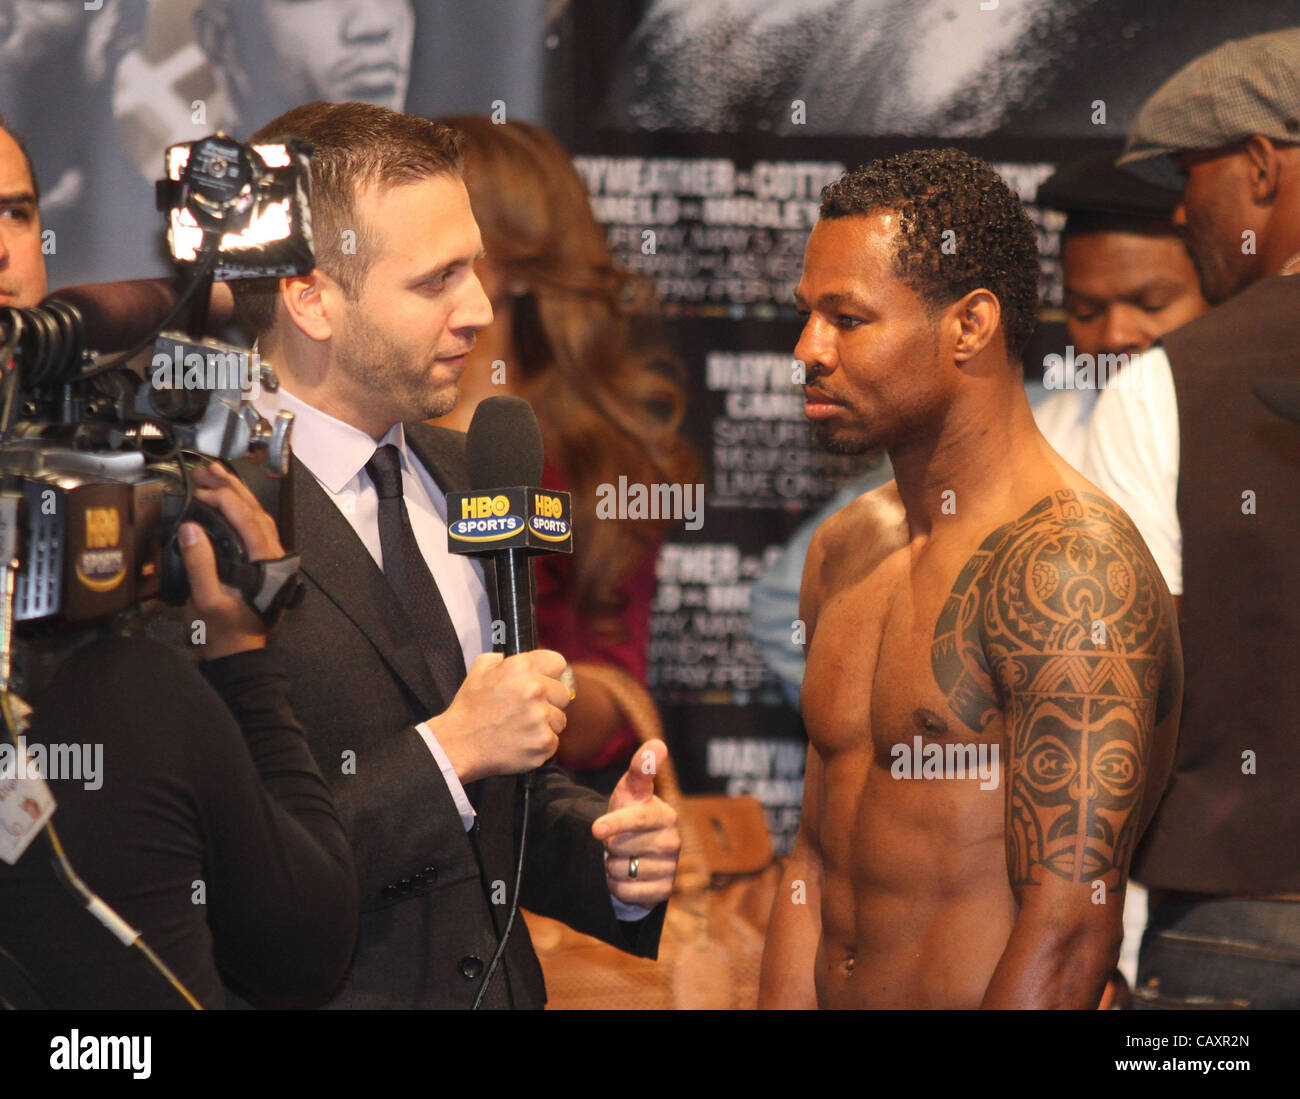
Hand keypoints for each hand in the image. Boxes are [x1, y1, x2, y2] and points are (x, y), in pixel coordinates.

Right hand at [182, 461, 286, 659]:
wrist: (238, 654)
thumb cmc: (223, 631)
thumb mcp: (206, 599)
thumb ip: (200, 564)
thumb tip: (190, 528)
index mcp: (264, 561)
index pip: (246, 517)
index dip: (222, 499)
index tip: (197, 491)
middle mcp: (273, 555)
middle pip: (255, 510)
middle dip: (231, 487)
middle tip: (207, 471)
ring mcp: (270, 558)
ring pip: (258, 516)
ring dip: (237, 494)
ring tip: (216, 476)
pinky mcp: (262, 562)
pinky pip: (255, 526)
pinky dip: (241, 509)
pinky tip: (227, 502)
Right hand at [431, 649, 571, 781]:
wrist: (458, 745)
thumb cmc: (469, 709)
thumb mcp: (480, 669)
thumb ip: (505, 659)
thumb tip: (526, 658)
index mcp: (521, 667)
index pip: (558, 662)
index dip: (550, 673)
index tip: (543, 681)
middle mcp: (534, 690)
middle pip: (563, 693)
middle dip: (549, 701)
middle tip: (526, 710)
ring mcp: (540, 718)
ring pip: (560, 719)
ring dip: (545, 724)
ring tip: (520, 727)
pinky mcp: (543, 742)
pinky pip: (553, 741)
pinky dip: (540, 744)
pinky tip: (520, 742)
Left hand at [592, 740, 679, 907]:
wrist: (636, 854)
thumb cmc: (631, 813)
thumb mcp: (631, 790)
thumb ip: (641, 768)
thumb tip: (658, 744)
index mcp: (665, 815)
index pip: (637, 819)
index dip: (615, 823)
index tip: (596, 829)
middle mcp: (672, 842)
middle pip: (621, 848)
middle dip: (610, 846)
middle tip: (618, 840)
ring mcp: (670, 869)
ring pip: (621, 872)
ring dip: (613, 867)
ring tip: (624, 857)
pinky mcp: (663, 892)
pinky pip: (626, 892)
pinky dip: (618, 887)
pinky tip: (628, 876)